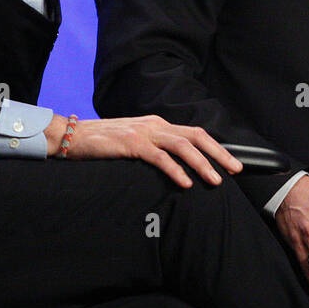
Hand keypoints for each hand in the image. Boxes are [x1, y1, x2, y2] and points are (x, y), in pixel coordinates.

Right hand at [45, 114, 241, 188]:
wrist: (72, 136)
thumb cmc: (104, 143)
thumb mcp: (135, 141)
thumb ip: (155, 148)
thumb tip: (178, 165)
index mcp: (158, 124)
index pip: (194, 134)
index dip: (215, 148)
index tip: (231, 163)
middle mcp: (155, 125)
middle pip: (195, 136)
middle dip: (218, 153)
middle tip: (235, 170)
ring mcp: (143, 132)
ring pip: (182, 146)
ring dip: (202, 163)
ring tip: (215, 180)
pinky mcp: (131, 143)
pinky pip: (159, 157)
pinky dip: (175, 170)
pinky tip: (185, 183)